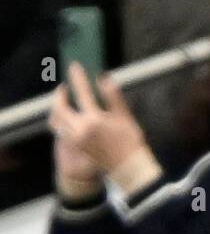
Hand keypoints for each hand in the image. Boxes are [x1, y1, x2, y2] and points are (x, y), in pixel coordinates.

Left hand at [49, 63, 149, 178]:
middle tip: (64, 87)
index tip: (74, 66)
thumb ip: (113, 96)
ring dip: (56, 108)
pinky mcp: (73, 146)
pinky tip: (66, 117)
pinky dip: (59, 120)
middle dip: (59, 95)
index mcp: (94, 119)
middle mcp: (79, 129)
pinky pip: (59, 130)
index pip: (82, 93)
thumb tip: (103, 78)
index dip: (78, 78)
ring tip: (62, 101)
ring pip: (56, 121)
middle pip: (59, 108)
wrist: (127, 166)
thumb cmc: (130, 140)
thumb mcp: (125, 117)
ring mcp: (74, 139)